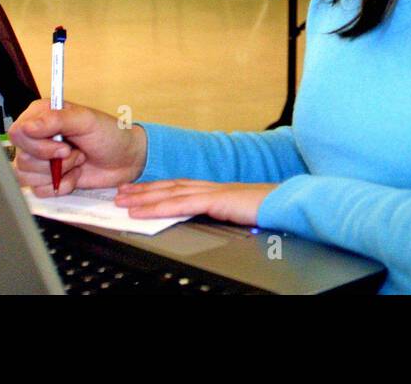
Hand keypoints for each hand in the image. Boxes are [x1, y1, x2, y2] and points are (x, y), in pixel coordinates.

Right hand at [9, 99, 146, 196]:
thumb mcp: (87, 121)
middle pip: (22, 158)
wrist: (126, 160)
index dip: (38, 144)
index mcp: (41, 116)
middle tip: (75, 153)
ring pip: (27, 176)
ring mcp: (40, 160)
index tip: (63, 146)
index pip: (18, 133)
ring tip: (78, 162)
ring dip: (59, 173)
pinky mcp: (47, 179)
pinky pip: (39, 190)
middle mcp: (36, 137)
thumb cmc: (110, 134)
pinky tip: (76, 175)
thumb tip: (27, 127)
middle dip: (53, 161)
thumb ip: (57, 120)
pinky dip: (62, 186)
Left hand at [114, 180, 278, 226]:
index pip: (182, 187)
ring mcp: (214, 191)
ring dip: (144, 197)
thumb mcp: (243, 216)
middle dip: (143, 190)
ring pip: (170, 192)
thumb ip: (226, 216)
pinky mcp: (216, 200)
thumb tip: (216, 224)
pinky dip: (158, 207)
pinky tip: (142, 211)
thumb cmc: (273, 212)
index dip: (158, 189)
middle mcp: (213, 187)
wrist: (291, 205)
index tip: (138, 192)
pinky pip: (181, 204)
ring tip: (122, 202)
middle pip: (171, 186)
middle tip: (119, 193)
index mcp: (219, 191)